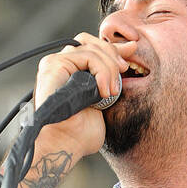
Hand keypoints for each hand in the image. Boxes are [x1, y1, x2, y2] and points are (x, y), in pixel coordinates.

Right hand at [33, 32, 136, 158]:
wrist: (65, 146)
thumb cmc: (81, 135)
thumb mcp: (104, 104)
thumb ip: (110, 81)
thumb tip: (126, 60)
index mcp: (69, 73)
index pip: (91, 47)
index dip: (113, 48)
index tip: (132, 55)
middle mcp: (60, 65)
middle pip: (90, 41)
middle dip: (113, 53)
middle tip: (125, 72)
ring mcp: (55, 64)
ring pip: (90, 48)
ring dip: (109, 69)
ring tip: (111, 93)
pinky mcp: (53, 65)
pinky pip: (86, 55)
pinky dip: (101, 71)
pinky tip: (104, 92)